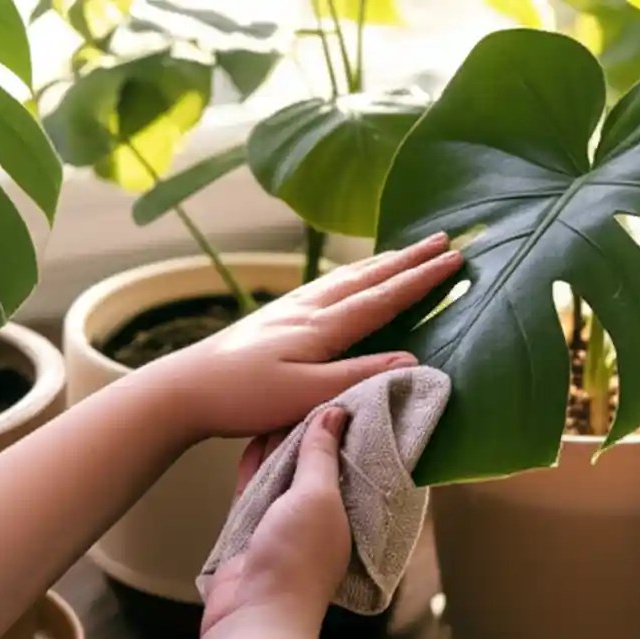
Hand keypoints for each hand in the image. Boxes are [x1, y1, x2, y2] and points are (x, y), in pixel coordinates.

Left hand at [148, 234, 460, 439]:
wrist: (184, 387)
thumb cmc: (243, 397)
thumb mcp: (306, 394)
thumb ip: (359, 375)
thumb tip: (413, 358)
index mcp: (321, 326)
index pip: (384, 297)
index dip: (422, 278)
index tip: (455, 259)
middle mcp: (308, 308)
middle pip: (369, 276)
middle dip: (409, 258)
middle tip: (444, 239)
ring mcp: (289, 309)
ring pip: (346, 277)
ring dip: (381, 262)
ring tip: (406, 251)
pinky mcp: (274, 317)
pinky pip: (326, 285)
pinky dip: (352, 274)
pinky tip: (349, 278)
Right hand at [200, 408, 352, 635]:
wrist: (255, 611)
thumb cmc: (297, 558)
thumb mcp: (317, 496)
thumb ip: (321, 455)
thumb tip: (335, 413)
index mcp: (346, 511)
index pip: (348, 461)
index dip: (343, 430)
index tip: (338, 395)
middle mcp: (317, 515)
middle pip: (313, 465)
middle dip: (309, 432)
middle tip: (303, 390)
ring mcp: (282, 522)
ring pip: (282, 473)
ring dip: (279, 443)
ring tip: (276, 404)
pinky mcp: (252, 527)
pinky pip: (253, 487)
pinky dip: (253, 464)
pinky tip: (252, 438)